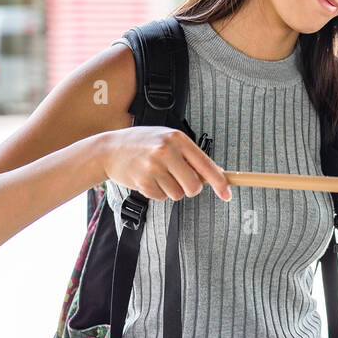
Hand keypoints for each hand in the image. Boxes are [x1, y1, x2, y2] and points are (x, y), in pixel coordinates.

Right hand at [98, 126, 230, 201]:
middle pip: (194, 187)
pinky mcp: (143, 182)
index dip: (220, 183)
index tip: (227, 194)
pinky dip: (157, 193)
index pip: (206, 165)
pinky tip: (148, 179)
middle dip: (190, 189)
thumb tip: (215, 173)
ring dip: (171, 189)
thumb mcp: (167, 140)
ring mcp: (154, 167)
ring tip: (158, 174)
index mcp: (178, 139)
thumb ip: (189, 155)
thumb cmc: (143, 143)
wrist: (109, 149)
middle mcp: (166, 151)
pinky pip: (162, 198)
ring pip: (178, 194)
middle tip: (179, 180)